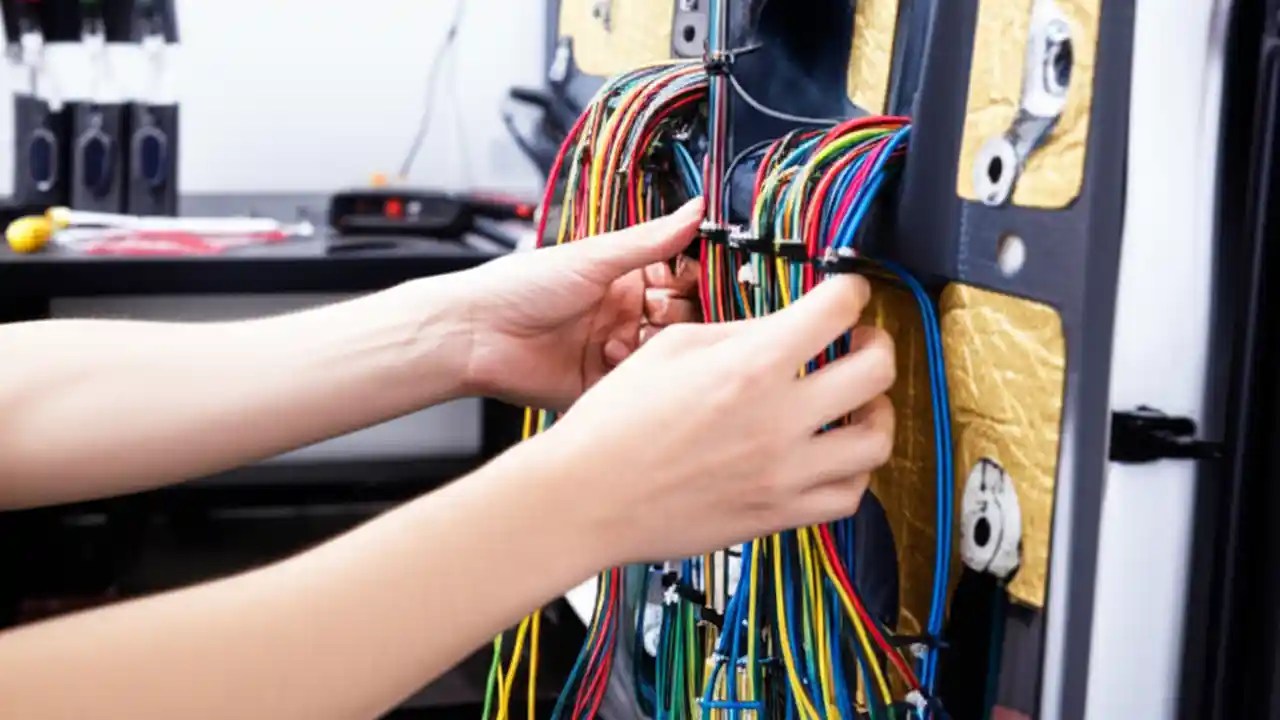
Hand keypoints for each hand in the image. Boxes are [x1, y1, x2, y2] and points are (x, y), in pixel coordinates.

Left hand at [455, 200, 703, 409]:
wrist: (475, 335)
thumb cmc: (519, 287)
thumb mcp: (593, 257)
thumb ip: (651, 240)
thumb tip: (695, 209)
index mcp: (624, 278)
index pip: (679, 278)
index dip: (688, 280)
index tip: (685, 279)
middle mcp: (623, 313)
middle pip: (680, 317)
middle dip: (673, 314)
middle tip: (651, 308)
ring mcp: (614, 350)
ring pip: (664, 352)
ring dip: (653, 343)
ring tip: (627, 336)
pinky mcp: (602, 384)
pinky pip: (638, 383)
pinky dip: (634, 370)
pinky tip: (610, 357)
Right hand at [525, 274, 896, 564]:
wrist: (585, 497)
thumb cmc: (614, 422)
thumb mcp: (671, 347)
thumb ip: (739, 333)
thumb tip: (783, 329)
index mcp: (753, 364)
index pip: (838, 309)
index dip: (851, 290)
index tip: (848, 293)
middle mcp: (780, 418)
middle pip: (878, 371)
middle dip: (878, 345)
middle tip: (863, 342)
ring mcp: (785, 472)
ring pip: (877, 440)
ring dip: (877, 412)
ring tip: (859, 404)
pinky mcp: (779, 514)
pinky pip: (849, 495)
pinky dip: (854, 471)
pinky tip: (835, 454)